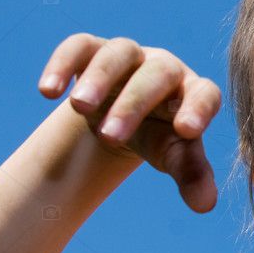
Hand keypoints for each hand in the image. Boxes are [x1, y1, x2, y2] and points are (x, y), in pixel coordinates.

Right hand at [38, 33, 220, 212]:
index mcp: (193, 92)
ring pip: (118, 55)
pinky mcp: (93, 50)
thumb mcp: (172, 156)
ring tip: (79, 107)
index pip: (205, 94)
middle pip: (157, 75)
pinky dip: (63, 64)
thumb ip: (190, 175)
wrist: (120, 118)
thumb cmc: (157, 138)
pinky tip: (48, 91)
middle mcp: (165, 67)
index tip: (187, 131)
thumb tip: (205, 205)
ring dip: (98, 79)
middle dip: (133, 103)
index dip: (199, 108)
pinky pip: (78, 47)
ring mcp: (130, 55)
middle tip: (110, 136)